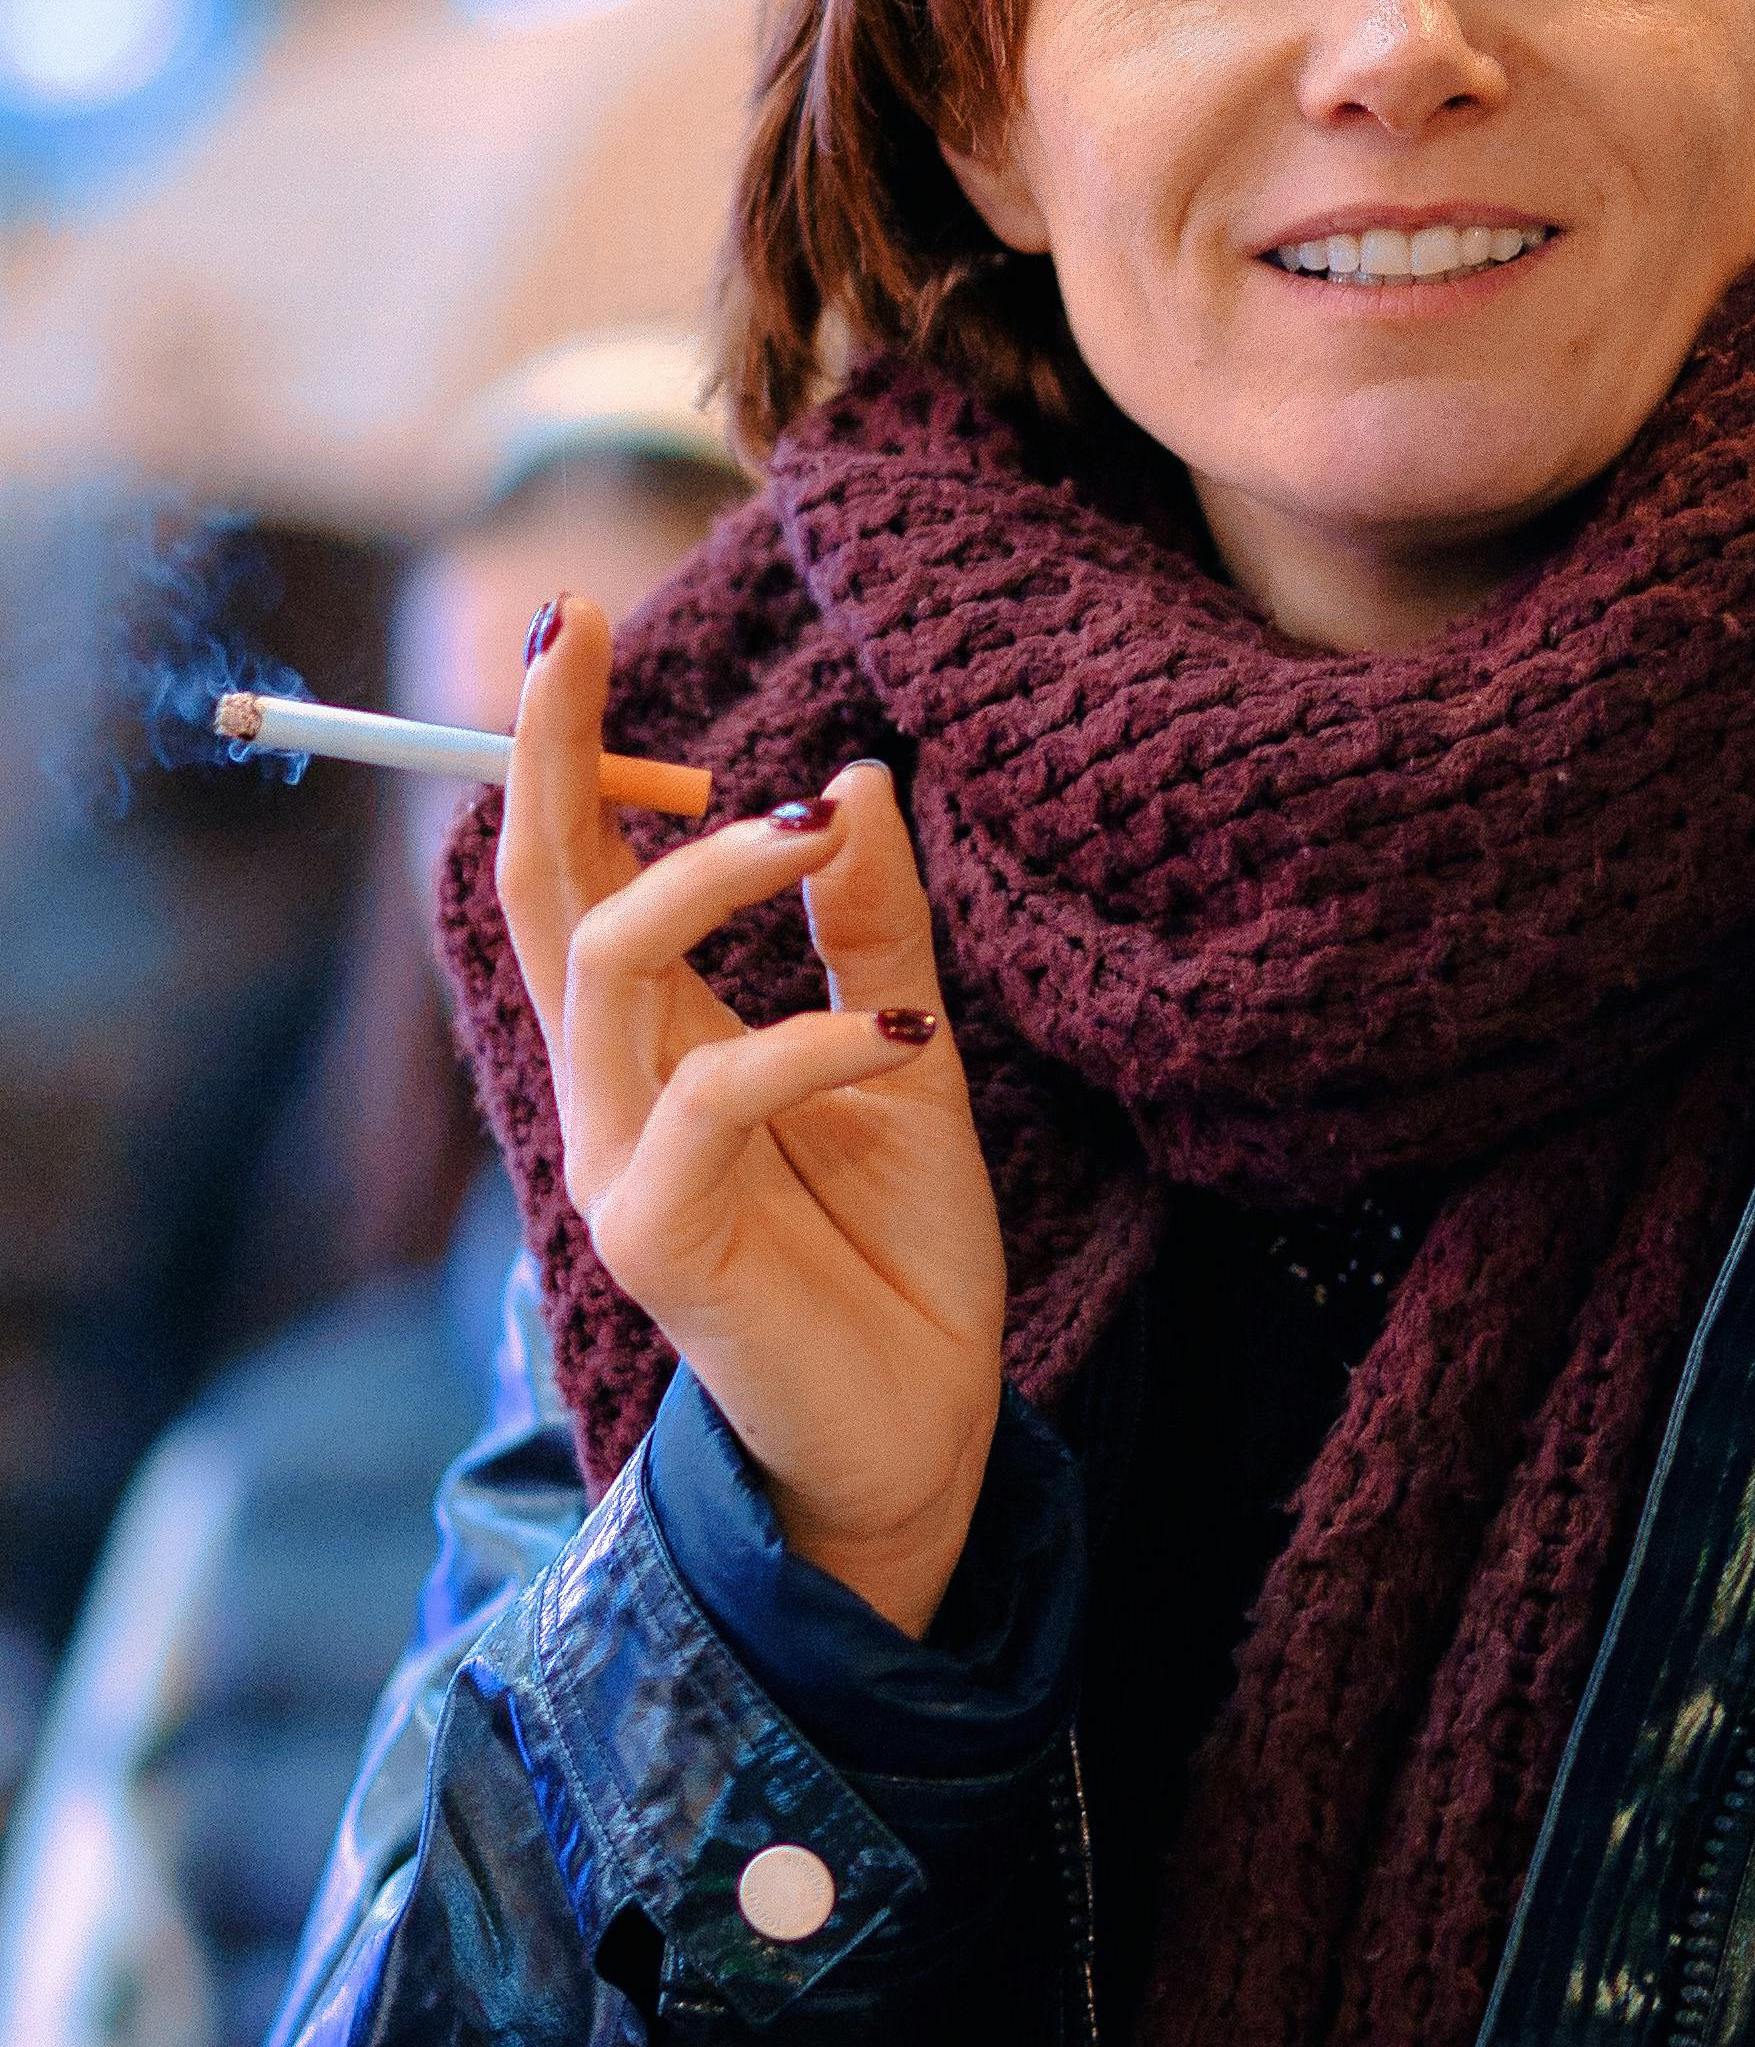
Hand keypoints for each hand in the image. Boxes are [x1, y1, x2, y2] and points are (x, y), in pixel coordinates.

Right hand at [495, 595, 1007, 1632]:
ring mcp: (619, 1161)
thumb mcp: (907, 1049)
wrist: (926, 1426)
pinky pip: (709, 1094)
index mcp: (657, 1033)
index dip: (559, 745)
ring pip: (604, 963)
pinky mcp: (658, 1236)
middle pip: (536, 885)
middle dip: (544, 748)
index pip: (573, 862)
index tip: (580, 620)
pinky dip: (814, 1039)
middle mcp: (613, 1084)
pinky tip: (909, 1032)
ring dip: (707, 873)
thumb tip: (856, 776)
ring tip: (811, 826)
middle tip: (579, 622)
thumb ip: (874, 925)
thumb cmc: (902, 1250)